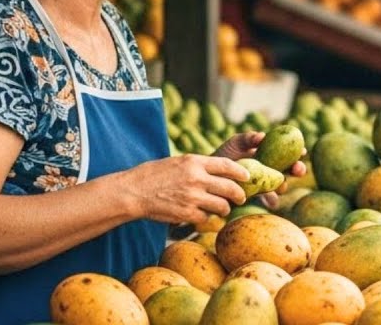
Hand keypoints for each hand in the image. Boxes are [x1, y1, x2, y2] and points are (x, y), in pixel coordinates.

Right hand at [119, 154, 249, 224]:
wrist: (134, 191)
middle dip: (239, 195)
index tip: (247, 177)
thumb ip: (198, 166)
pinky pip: (206, 218)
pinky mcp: (186, 213)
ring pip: (222, 206)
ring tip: (222, 209)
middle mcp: (197, 178)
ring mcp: (193, 197)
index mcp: (195, 162)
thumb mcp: (178, 162)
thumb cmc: (154, 174)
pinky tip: (201, 215)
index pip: (228, 166)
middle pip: (230, 188)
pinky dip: (206, 218)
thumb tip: (220, 171)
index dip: (241, 173)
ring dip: (224, 209)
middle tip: (241, 198)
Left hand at [213, 132, 307, 209]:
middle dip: (298, 169)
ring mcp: (266, 184)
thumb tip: (262, 136)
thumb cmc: (225, 155)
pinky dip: (272, 201)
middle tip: (299, 170)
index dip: (297, 152)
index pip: (288, 152)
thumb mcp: (235, 143)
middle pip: (290, 170)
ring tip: (281, 186)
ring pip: (282, 186)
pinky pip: (269, 200)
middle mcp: (271, 169)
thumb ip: (248, 138)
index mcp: (270, 154)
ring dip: (284, 186)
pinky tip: (270, 201)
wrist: (211, 175)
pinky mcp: (258, 197)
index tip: (302, 152)